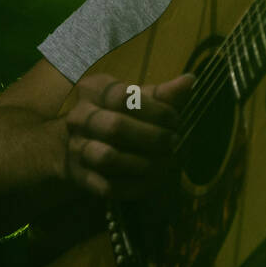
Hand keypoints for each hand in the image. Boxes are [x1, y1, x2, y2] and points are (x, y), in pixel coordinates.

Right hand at [61, 72, 193, 199]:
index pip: (124, 97)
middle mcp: (79, 118)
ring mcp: (76, 148)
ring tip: (166, 163)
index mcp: (94, 90)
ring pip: (107, 158)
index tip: (176, 120)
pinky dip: (134, 186)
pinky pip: (107, 185)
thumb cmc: (119, 113)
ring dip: (143, 163)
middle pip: (115, 127)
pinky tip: (154, 180)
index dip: (155, 110)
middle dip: (151, 137)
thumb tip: (189, 80)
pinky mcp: (80, 177)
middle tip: (174, 142)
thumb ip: (163, 93)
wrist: (82, 143)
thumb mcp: (139, 98)